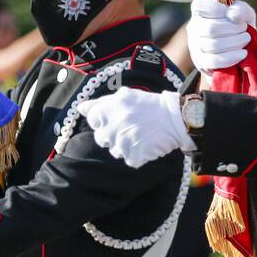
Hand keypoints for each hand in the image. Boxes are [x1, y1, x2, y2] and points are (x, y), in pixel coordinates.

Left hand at [78, 88, 193, 167]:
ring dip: (126, 146)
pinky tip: (147, 145)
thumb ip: (100, 103)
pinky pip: (130, 160)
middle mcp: (112, 126)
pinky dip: (138, 155)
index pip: (93, 120)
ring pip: (115, 151)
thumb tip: (80, 109)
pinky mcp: (133, 156)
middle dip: (114, 135)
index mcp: (108, 110)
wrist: (176, 118)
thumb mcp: (124, 97)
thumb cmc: (150, 105)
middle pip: (102, 138)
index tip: (118, 118)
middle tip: (131, 128)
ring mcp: (122, 143)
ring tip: (141, 136)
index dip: (105, 120)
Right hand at [188, 0, 255, 73]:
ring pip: (213, 45)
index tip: (230, 13)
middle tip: (244, 28)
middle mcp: (194, 27)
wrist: (240, 51)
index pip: (200, 6)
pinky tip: (243, 53)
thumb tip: (232, 15)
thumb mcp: (244, 14)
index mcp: (200, 10)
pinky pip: (214, 61)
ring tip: (246, 39)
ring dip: (236, 42)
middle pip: (211, 29)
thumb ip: (240, 9)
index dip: (217, 8)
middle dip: (233, 29)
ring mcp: (195, 46)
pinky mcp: (201, 62)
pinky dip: (232, 57)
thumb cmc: (240, 27)